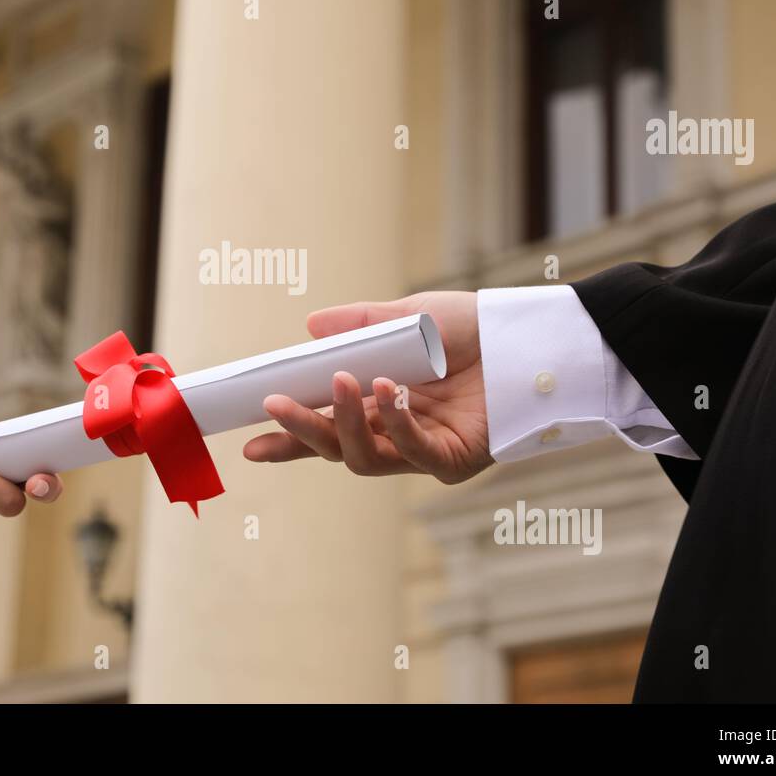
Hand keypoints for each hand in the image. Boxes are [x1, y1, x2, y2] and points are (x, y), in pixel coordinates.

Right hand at [243, 291, 491, 484]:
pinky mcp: (456, 459)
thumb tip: (310, 326)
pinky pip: (415, 452)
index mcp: (379, 407)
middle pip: (336, 448)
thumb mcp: (408, 317)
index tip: (249, 441)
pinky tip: (389, 392)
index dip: (288, 439)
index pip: (326, 428)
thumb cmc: (472, 327)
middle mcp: (397, 436)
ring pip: (366, 457)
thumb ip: (360, 326)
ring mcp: (425, 451)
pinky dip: (396, 423)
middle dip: (301, 430)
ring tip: (343, 382)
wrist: (526, 335)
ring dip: (346, 421)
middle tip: (274, 406)